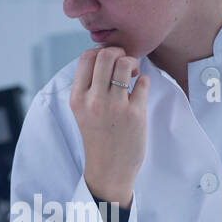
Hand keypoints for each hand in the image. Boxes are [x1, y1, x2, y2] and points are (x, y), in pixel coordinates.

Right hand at [71, 46, 148, 204]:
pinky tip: (139, 91)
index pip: (86, 57)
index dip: (100, 52)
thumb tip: (105, 55)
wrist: (108, 169)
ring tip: (133, 75)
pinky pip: (143, 82)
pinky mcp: (135, 113)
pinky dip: (143, 81)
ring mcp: (115, 106)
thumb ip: (89, 86)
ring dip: (133, 63)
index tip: (109, 63)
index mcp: (78, 98)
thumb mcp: (83, 110)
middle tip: (125, 65)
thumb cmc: (98, 137)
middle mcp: (94, 100)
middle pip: (106, 55)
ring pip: (125, 63)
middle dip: (119, 52)